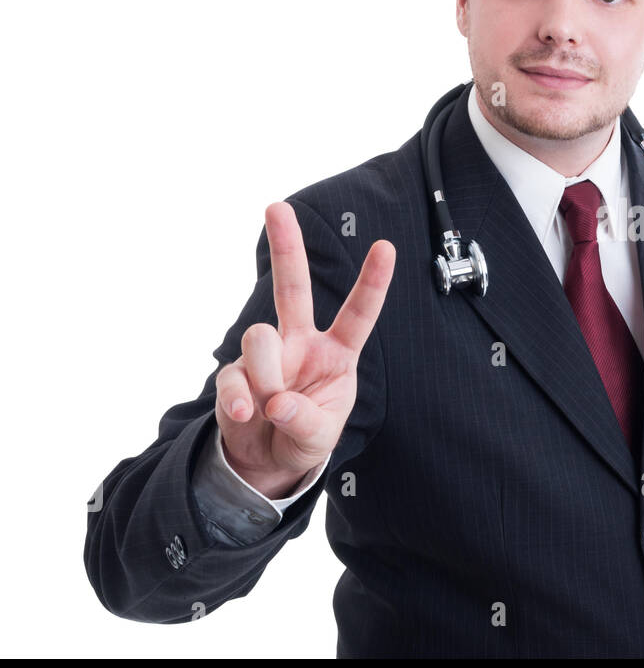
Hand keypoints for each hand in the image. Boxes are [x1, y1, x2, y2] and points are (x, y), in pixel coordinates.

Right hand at [214, 202, 394, 496]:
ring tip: (271, 407)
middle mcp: (299, 343)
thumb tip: (276, 403)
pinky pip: (233, 379)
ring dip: (267, 377)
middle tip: (276, 207)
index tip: (387, 246)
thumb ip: (306, 421)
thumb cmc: (306, 434)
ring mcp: (264, 355)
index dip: (372, 281)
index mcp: (336, 351)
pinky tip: (246, 415)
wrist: (267, 460)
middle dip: (285, 246)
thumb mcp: (321, 435)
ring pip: (260, 340)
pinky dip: (239, 402)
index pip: (358, 313)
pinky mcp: (233, 375)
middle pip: (292, 287)